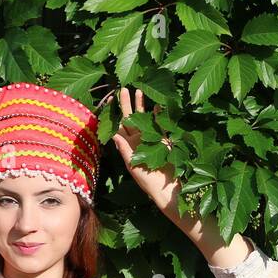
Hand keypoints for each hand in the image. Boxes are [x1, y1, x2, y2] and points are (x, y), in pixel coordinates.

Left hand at [110, 87, 181, 219]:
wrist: (166, 188)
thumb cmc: (147, 180)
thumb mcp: (133, 165)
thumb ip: (125, 149)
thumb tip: (114, 133)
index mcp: (128, 145)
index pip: (119, 126)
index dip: (115, 113)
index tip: (111, 100)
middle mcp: (138, 140)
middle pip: (131, 118)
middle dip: (127, 103)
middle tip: (124, 88)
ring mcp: (151, 138)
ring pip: (145, 118)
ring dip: (142, 105)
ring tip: (140, 91)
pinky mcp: (164, 140)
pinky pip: (160, 124)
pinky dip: (158, 115)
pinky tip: (157, 105)